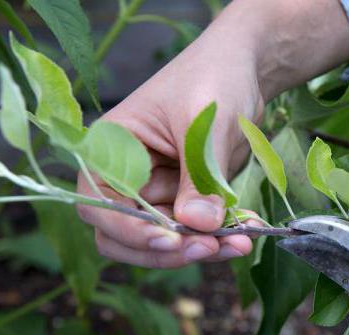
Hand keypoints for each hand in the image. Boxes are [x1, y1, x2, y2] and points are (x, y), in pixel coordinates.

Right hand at [77, 0, 348, 267]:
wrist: (243, 70)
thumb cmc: (212, 78)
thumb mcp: (203, 124)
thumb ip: (200, 175)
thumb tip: (198, 225)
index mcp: (110, 150)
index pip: (101, 205)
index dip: (131, 230)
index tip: (172, 239)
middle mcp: (126, 178)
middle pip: (127, 237)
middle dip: (169, 249)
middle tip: (213, 248)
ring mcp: (156, 194)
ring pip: (165, 242)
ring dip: (200, 249)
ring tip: (240, 242)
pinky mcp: (185, 202)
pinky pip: (195, 234)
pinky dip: (218, 239)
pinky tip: (247, 232)